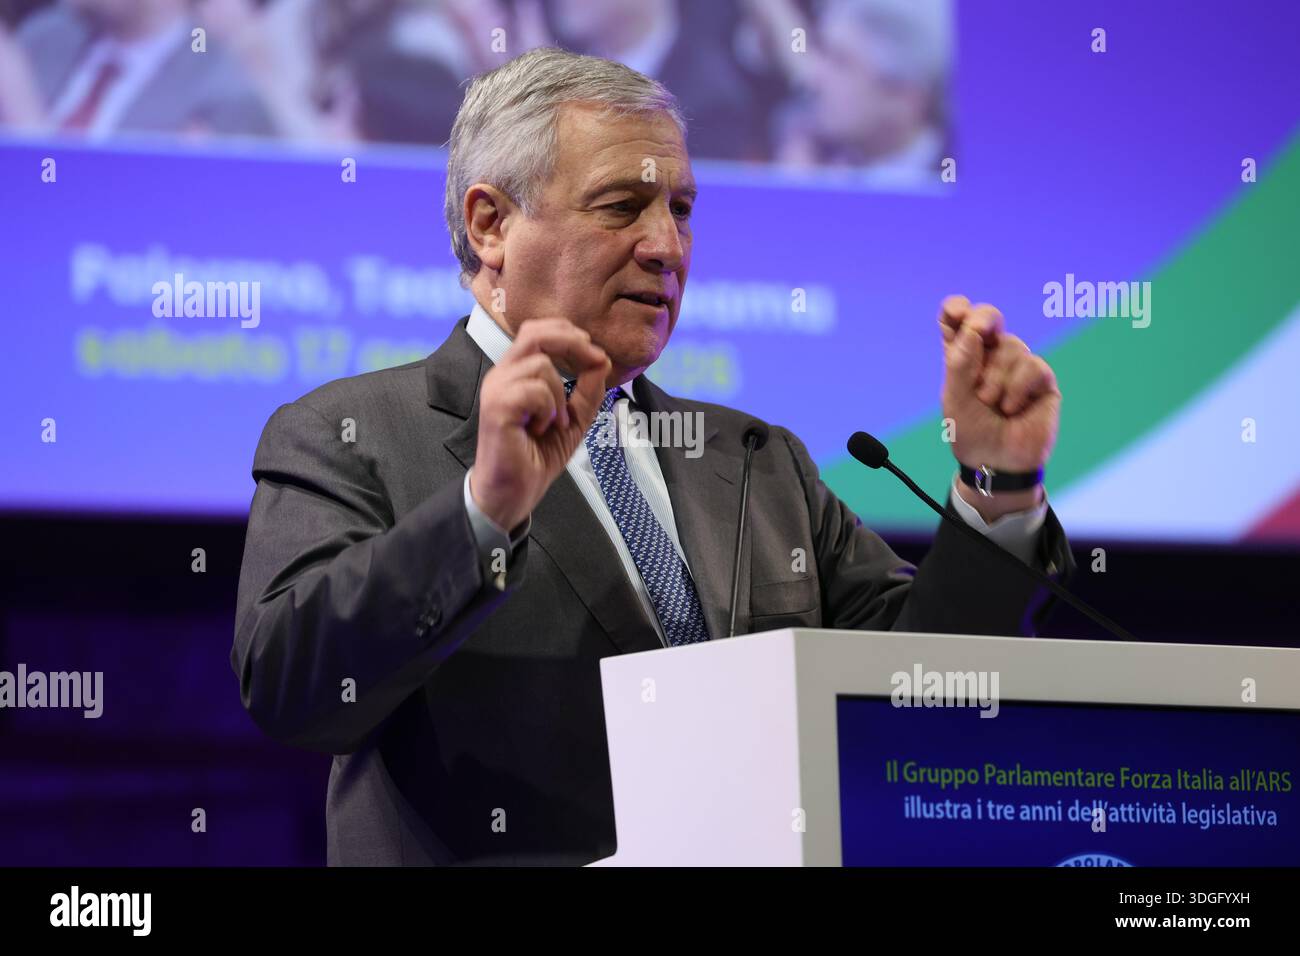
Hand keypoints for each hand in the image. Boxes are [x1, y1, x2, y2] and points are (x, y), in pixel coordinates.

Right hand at [470, 318, 610, 530]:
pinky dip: (548, 409)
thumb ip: (589, 389)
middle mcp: (503, 374)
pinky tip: (541, 428)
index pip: (540, 331)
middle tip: (593, 364)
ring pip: (541, 365)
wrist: (515, 491)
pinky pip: (535, 390)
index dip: (571, 335)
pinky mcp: (497, 407)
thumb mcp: (575, 417)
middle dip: (572, 343)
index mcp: (517, 372)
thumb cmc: (536, 455)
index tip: (596, 356)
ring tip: (555, 421)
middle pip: (536, 332)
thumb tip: (602, 359)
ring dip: (560, 395)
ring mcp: (497, 389)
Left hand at [939, 293, 1060, 478]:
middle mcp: (990, 356)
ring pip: (1010, 346)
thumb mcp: (955, 398)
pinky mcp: (1040, 379)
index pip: (957, 322)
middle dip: (982, 319)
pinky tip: (1012, 409)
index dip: (956, 310)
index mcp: (962, 356)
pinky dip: (1017, 388)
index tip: (956, 312)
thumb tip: (973, 328)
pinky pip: (1031, 366)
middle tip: (977, 330)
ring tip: (992, 405)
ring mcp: (1017, 364)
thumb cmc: (972, 432)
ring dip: (996, 378)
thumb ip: (960, 363)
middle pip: (988, 318)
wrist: (997, 463)